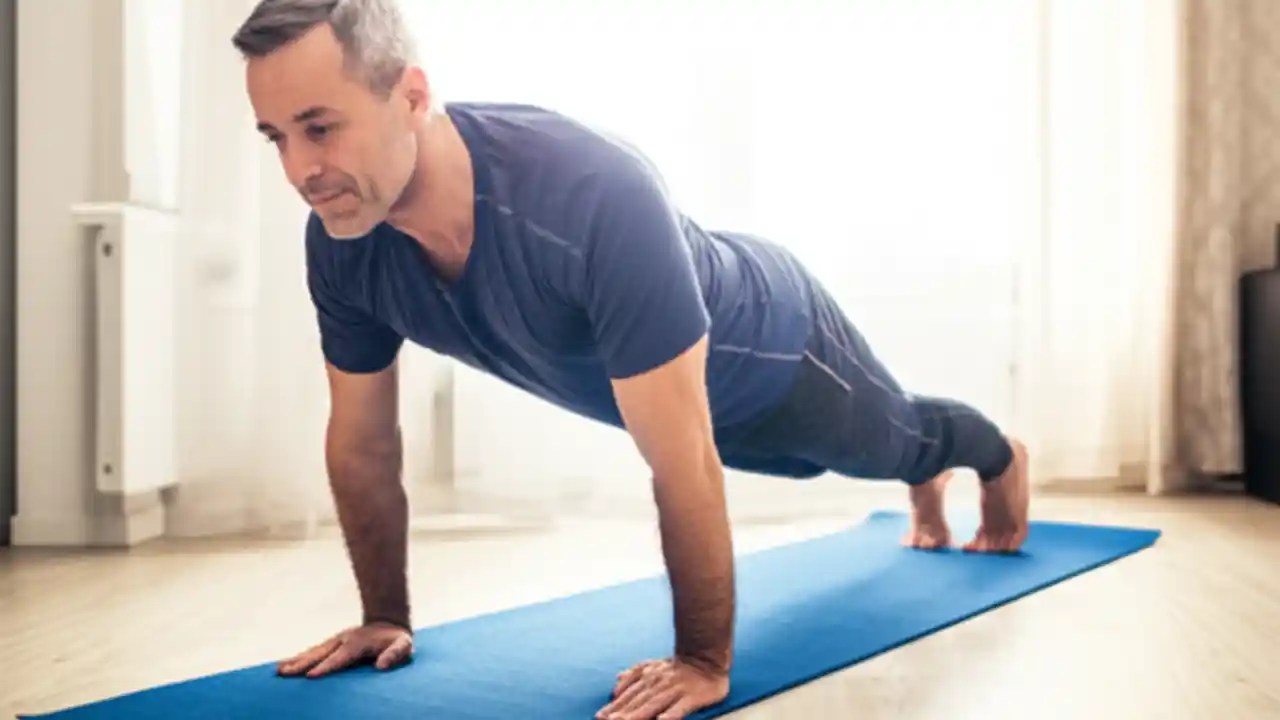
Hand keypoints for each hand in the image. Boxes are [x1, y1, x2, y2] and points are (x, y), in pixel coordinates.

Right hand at [277, 622, 413, 678]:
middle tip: (285, 673)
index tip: (311, 675)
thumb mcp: (404, 645)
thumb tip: (381, 666)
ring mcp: (336, 640)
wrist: (388, 622)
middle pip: (320, 653)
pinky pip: (313, 652)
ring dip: (296, 661)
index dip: (326, 667)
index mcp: (358, 643)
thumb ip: (395, 654)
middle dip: (302, 664)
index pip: (340, 657)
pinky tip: (284, 665)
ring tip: (278, 670)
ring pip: (313, 652)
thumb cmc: (397, 640)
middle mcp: (343, 640)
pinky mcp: (332, 644)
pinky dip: (299, 658)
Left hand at [597, 657, 729, 719]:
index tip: (600, 716)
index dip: (614, 706)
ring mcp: (675, 690)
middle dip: (621, 713)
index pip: (629, 694)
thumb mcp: (654, 665)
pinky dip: (670, 715)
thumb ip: (635, 673)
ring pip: (654, 704)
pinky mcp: (692, 697)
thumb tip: (617, 679)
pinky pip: (679, 708)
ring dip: (638, 714)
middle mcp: (659, 683)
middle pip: (637, 701)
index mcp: (649, 677)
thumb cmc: (678, 666)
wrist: (706, 656)